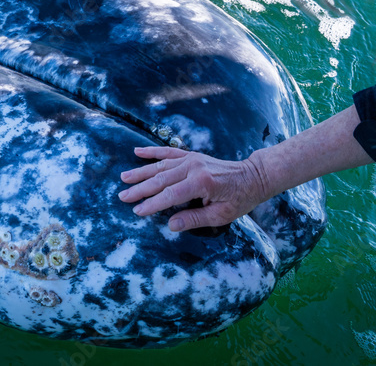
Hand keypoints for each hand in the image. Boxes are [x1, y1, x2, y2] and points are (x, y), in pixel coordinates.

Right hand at [117, 147, 269, 231]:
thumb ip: (195, 219)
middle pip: (161, 179)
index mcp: (201, 183)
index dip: (152, 204)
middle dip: (140, 189)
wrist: (253, 176)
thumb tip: (171, 225)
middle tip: (122, 196)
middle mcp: (193, 167)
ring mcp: (191, 159)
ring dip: (141, 172)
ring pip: (160, 166)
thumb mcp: (221, 215)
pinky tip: (137, 151)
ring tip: (124, 178)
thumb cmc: (239, 199)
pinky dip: (152, 152)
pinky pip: (168, 152)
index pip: (170, 195)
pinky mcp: (191, 155)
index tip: (137, 211)